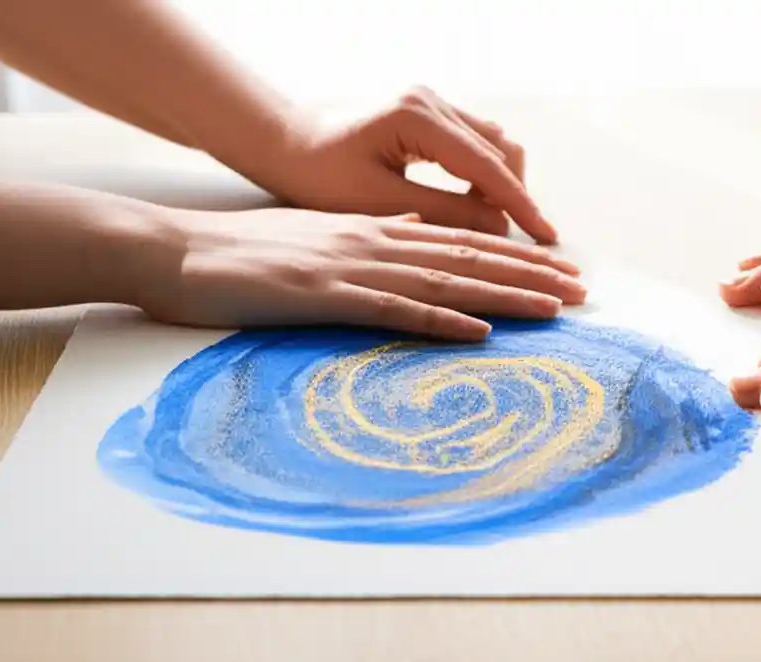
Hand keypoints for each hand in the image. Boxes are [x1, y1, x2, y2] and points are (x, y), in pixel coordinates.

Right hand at [136, 208, 583, 340]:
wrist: (178, 251)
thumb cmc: (246, 252)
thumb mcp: (320, 235)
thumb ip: (372, 234)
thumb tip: (415, 229)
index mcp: (376, 230)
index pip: (462, 243)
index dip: (516, 256)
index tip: (559, 269)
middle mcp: (375, 243)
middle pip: (469, 259)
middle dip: (530, 274)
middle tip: (583, 289)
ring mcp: (352, 269)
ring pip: (446, 282)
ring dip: (504, 296)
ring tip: (554, 308)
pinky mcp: (324, 298)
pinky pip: (393, 311)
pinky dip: (441, 323)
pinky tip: (480, 333)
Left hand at [261, 87, 556, 243]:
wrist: (281, 143)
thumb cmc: (315, 174)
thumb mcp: (380, 203)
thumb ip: (444, 215)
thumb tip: (500, 230)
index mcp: (417, 117)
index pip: (487, 166)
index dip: (520, 205)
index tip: (546, 237)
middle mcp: (431, 101)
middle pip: (500, 150)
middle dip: (516, 196)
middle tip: (524, 242)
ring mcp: (431, 102)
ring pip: (492, 145)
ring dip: (500, 185)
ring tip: (495, 226)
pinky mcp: (427, 113)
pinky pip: (473, 143)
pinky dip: (482, 175)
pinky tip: (473, 205)